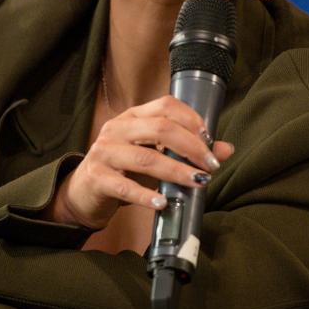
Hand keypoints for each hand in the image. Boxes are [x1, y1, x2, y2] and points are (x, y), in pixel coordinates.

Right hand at [49, 95, 233, 229]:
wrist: (82, 192)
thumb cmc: (123, 170)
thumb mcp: (154, 155)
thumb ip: (188, 151)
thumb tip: (226, 149)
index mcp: (133, 117)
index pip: (166, 106)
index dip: (192, 120)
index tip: (210, 140)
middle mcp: (117, 128)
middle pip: (160, 128)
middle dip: (191, 147)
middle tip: (210, 166)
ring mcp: (104, 152)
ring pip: (146, 157)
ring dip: (176, 171)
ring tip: (197, 182)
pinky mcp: (97, 178)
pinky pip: (124, 186)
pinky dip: (145, 195)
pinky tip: (162, 203)